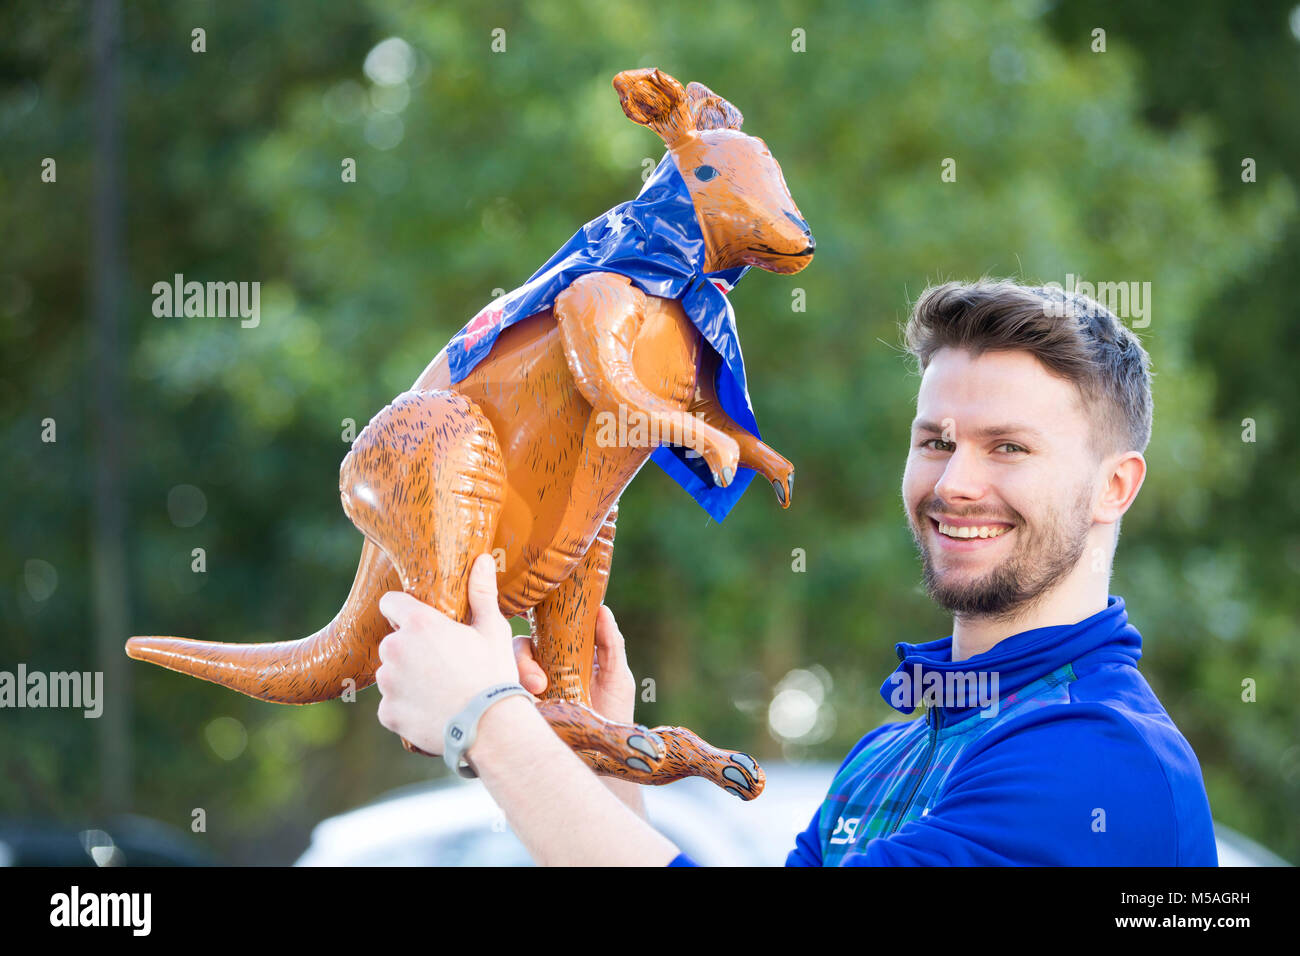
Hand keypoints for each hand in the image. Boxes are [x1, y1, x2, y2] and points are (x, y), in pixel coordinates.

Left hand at [374, 553, 519, 754]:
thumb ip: (481, 593)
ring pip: (391, 675)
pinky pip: (392, 705)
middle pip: (393, 642)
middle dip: (410, 650)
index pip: (390, 602)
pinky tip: (433, 712)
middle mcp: (396, 649)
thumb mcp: (492, 630)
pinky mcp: (387, 713)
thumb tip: (482, 559)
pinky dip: (407, 708)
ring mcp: (388, 684)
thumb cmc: (493, 674)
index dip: (403, 610)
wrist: (491, 728)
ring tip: (440, 691)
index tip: (420, 623)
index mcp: (419, 624)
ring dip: (407, 679)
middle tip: (442, 664)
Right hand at [513, 605, 636, 724]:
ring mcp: (531, 685)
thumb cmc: (614, 713)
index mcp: (567, 653)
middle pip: (521, 646)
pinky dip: (507, 692)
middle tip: (538, 682)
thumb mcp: (618, 677)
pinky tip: (525, 701)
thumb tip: (602, 609)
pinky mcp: (522, 705)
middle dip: (523, 656)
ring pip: (509, 666)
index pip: (545, 628)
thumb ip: (611, 644)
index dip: (535, 619)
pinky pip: (504, 691)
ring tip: (536, 691)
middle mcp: (545, 665)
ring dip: (518, 673)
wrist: (605, 755)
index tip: (535, 614)